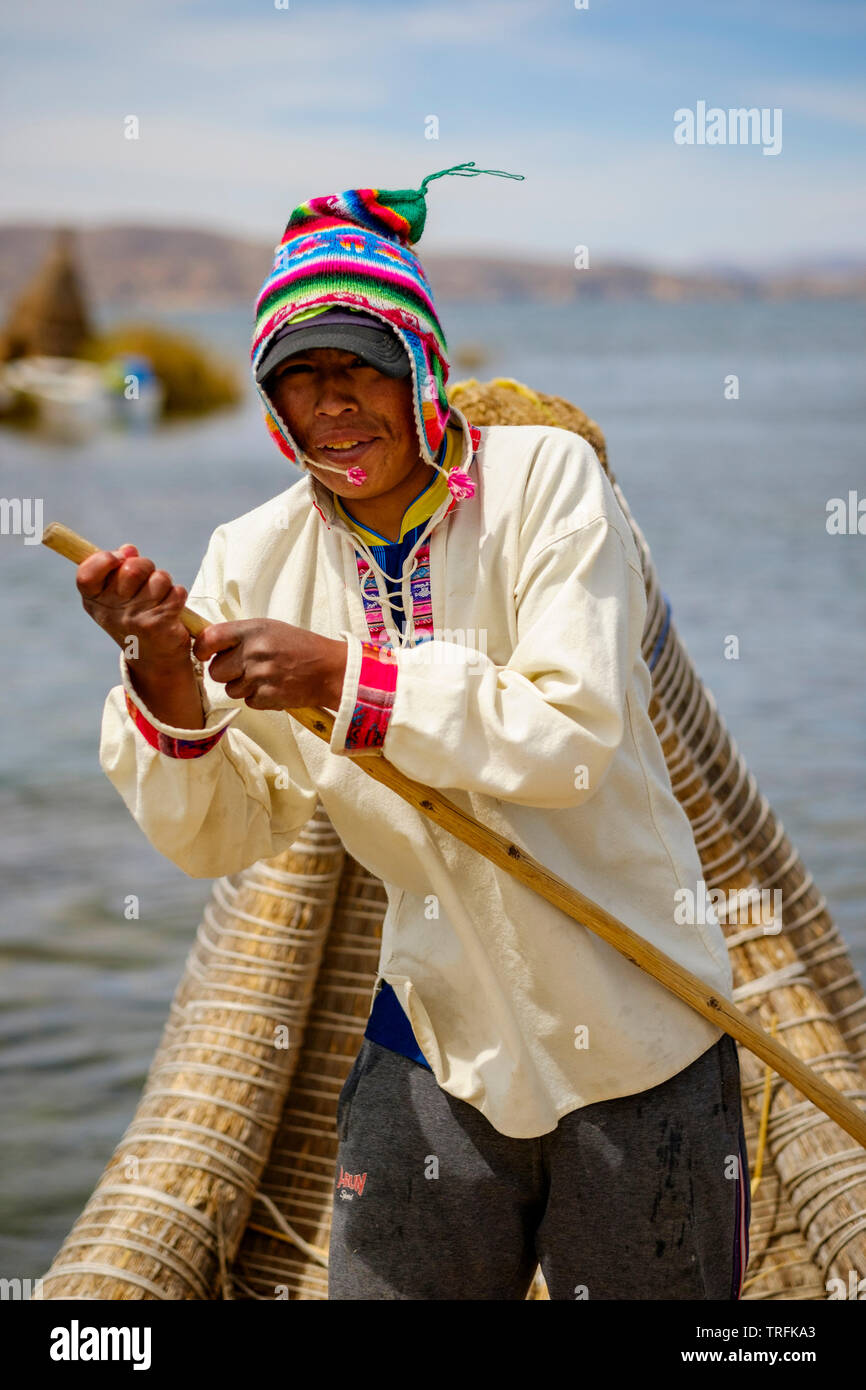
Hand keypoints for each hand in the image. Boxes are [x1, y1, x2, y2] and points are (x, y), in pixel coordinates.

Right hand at [76, 544, 191, 669]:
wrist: (154, 657)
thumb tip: (129, 550)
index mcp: (94, 600)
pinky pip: (175, 593)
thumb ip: (119, 566)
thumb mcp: (118, 591)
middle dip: (145, 565)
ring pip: (158, 579)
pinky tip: (172, 608)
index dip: (104, 560)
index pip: (86, 575)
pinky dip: (177, 595)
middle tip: (147, 577)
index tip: (119, 557)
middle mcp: (111, 612)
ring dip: (164, 582)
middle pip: (132, 569)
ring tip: (159, 596)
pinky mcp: (157, 625)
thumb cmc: (136, 614)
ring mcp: (134, 620)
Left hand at [193, 619, 347, 711]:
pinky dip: (258, 698)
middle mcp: (254, 652)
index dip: (201, 648)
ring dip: (243, 687)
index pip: (210, 638)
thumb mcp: (270, 629)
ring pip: (231, 689)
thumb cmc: (299, 646)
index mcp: (253, 630)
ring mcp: (260, 676)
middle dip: (226, 673)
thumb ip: (240, 635)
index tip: (203, 654)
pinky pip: (249, 702)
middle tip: (243, 668)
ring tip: (264, 677)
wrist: (330, 669)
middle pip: (216, 671)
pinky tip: (274, 687)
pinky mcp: (268, 697)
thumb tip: (208, 642)